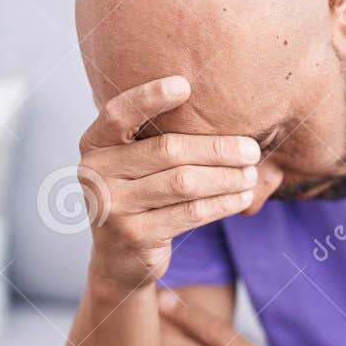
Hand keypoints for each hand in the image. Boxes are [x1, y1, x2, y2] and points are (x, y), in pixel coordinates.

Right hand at [78, 76, 278, 290]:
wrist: (119, 262)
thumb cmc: (138, 200)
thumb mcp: (133, 168)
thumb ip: (158, 141)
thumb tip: (225, 120)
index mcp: (93, 146)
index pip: (118, 113)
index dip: (150, 97)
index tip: (185, 84)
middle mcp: (96, 174)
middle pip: (168, 150)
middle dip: (217, 148)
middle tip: (251, 149)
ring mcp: (113, 207)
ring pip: (184, 183)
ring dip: (226, 177)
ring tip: (250, 173)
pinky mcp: (135, 236)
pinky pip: (191, 213)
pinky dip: (223, 203)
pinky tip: (242, 197)